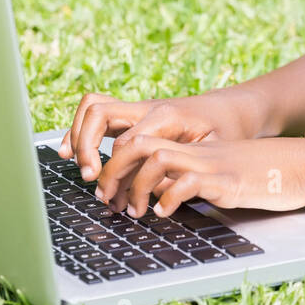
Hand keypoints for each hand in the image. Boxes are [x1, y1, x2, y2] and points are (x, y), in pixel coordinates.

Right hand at [58, 90, 269, 182]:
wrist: (232, 109)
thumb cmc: (226, 132)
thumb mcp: (213, 154)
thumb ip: (181, 173)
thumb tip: (153, 197)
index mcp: (166, 116)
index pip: (126, 141)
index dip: (113, 169)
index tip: (110, 194)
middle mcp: (147, 108)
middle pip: (100, 113)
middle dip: (86, 145)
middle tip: (90, 177)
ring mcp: (138, 109)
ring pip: (94, 107)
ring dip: (78, 133)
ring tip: (73, 162)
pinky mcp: (134, 116)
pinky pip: (100, 113)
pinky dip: (81, 129)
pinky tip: (71, 151)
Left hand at [93, 136, 304, 217]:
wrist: (304, 164)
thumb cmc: (264, 175)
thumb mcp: (219, 176)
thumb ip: (191, 181)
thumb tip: (159, 199)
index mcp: (192, 150)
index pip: (140, 141)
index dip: (115, 163)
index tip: (108, 191)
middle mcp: (196, 153)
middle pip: (138, 144)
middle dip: (113, 171)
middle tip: (107, 200)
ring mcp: (211, 164)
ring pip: (157, 157)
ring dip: (137, 185)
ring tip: (136, 211)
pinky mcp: (227, 181)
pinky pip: (189, 182)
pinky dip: (170, 197)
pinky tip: (165, 213)